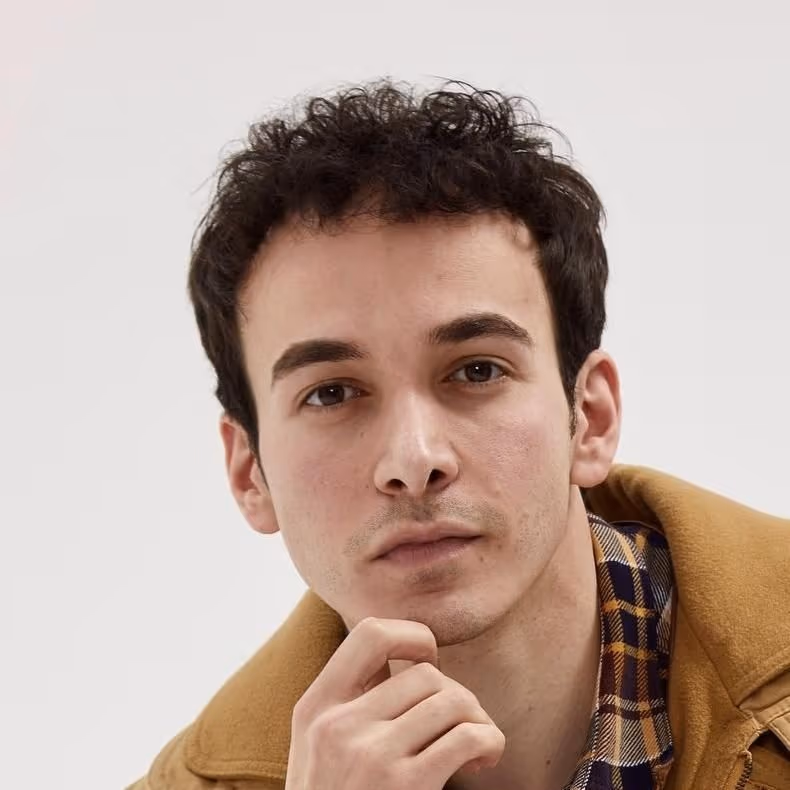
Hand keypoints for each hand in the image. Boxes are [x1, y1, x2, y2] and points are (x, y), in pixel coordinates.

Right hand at [283, 617, 504, 789]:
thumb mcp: (319, 749)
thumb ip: (349, 705)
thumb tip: (412, 662)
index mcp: (315, 707)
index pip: (370, 633)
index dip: (412, 636)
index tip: (429, 660)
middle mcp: (338, 724)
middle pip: (424, 674)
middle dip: (456, 693)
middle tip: (462, 722)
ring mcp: (370, 755)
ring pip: (450, 700)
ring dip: (476, 718)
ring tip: (476, 743)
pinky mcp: (404, 786)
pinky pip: (466, 737)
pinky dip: (489, 741)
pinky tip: (484, 759)